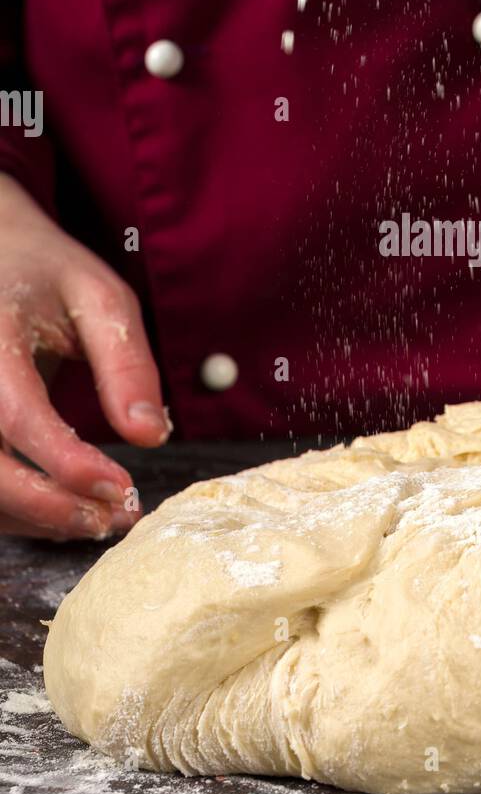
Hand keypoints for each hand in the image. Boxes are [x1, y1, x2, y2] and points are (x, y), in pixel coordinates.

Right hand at [0, 174, 168, 539]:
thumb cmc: (47, 275)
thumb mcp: (99, 298)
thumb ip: (126, 364)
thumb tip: (151, 435)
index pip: (16, 414)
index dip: (67, 462)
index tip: (121, 487)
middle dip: (50, 507)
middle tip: (114, 518)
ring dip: (36, 518)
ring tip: (102, 518)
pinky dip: (21, 512)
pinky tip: (66, 508)